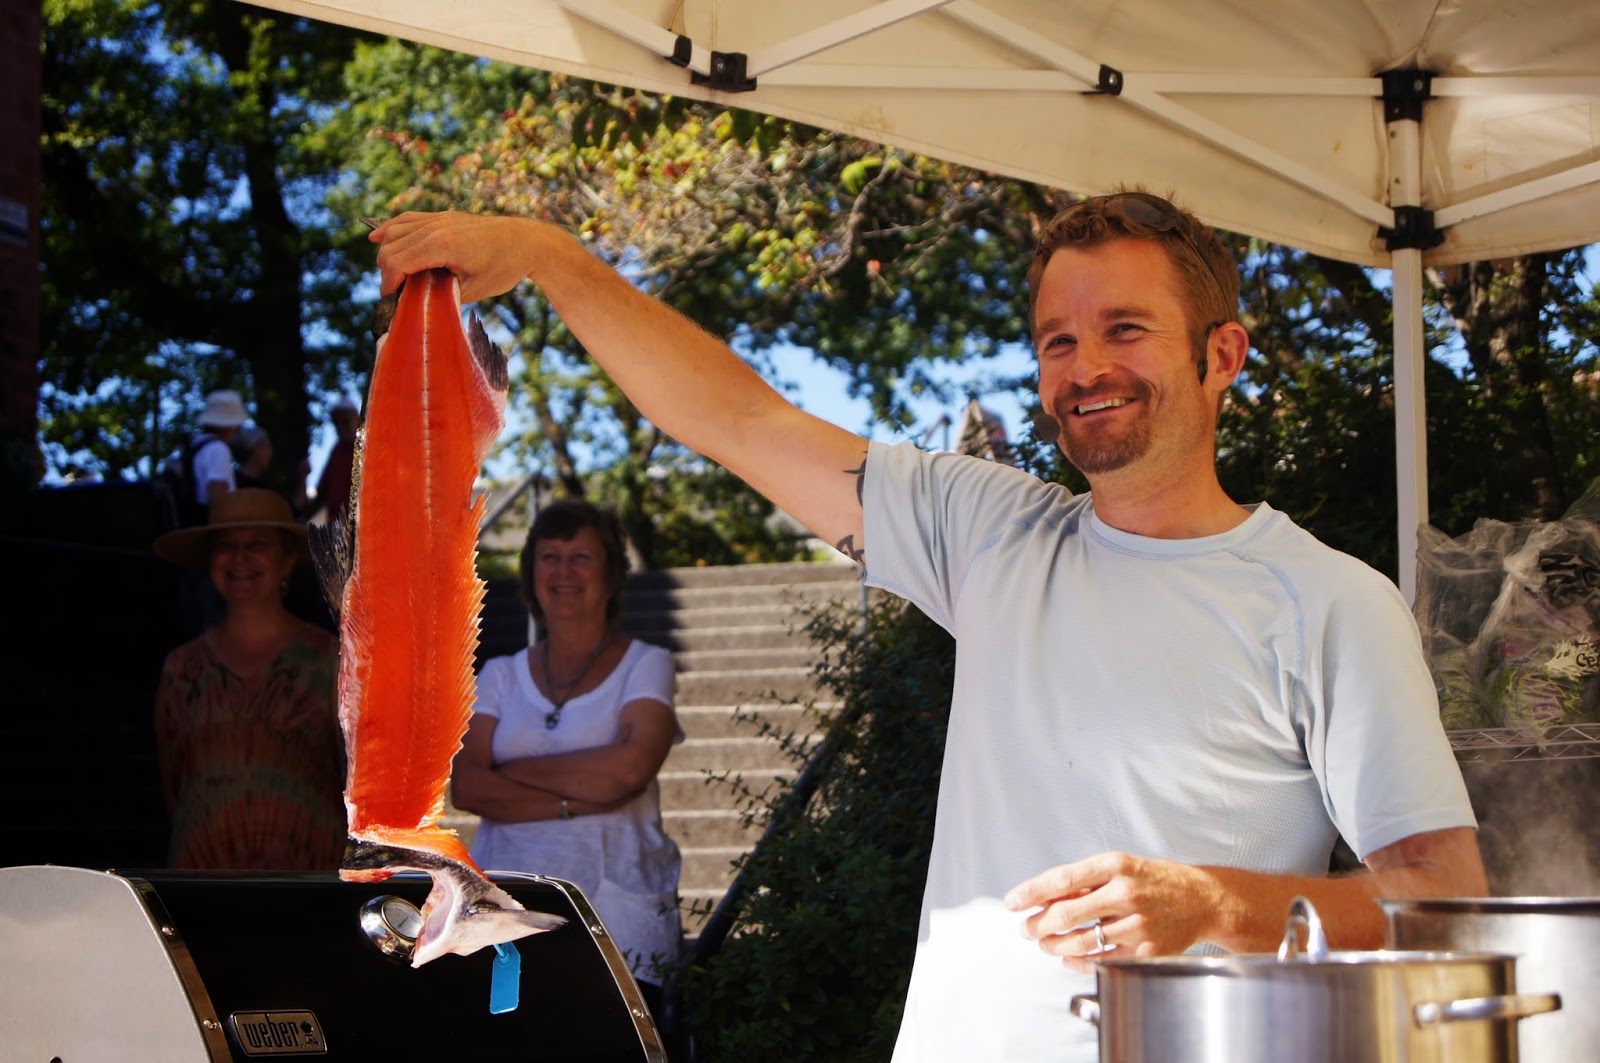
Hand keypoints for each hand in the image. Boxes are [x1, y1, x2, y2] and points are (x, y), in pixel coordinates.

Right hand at [369, 211, 550, 301]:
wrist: (527, 242)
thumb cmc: (504, 268)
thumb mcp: (473, 289)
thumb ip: (443, 294)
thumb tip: (421, 304)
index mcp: (442, 246)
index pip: (398, 262)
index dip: (390, 283)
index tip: (392, 300)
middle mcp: (436, 227)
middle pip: (392, 247)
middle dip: (387, 271)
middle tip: (395, 293)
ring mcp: (439, 218)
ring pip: (396, 230)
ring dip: (387, 252)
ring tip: (390, 274)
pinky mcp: (444, 216)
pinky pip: (408, 219)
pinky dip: (391, 228)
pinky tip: (377, 237)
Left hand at [1004, 851, 1218, 972]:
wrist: (1201, 899)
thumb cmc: (1150, 880)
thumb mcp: (1117, 867)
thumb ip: (1081, 880)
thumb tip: (1038, 898)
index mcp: (1114, 865)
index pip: (1061, 879)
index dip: (1030, 893)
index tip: (1011, 903)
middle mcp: (1125, 892)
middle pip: (1065, 914)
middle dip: (1036, 925)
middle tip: (1025, 929)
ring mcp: (1137, 923)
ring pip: (1079, 942)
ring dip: (1053, 947)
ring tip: (1045, 944)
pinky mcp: (1146, 950)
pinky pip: (1100, 962)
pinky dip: (1077, 962)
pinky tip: (1069, 957)